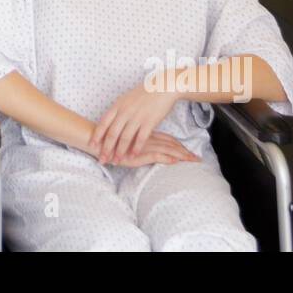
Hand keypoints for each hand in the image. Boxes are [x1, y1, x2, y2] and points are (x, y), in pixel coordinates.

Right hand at [84, 130, 198, 166]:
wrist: (94, 136)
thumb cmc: (107, 135)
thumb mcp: (123, 133)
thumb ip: (134, 135)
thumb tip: (140, 141)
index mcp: (144, 131)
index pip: (166, 138)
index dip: (179, 145)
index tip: (189, 151)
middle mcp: (146, 136)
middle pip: (171, 143)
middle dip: (185, 152)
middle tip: (198, 159)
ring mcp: (143, 143)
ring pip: (167, 148)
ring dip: (181, 156)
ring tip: (194, 161)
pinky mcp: (138, 151)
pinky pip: (156, 154)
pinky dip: (167, 158)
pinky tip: (176, 161)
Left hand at [91, 82, 184, 164]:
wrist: (162, 86)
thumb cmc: (144, 92)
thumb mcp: (126, 99)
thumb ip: (117, 110)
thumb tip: (109, 121)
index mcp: (118, 106)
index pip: (103, 123)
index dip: (97, 136)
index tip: (92, 146)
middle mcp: (125, 112)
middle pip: (112, 133)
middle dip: (106, 148)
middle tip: (102, 159)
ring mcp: (137, 117)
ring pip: (125, 138)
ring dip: (120, 151)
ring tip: (116, 161)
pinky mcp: (149, 122)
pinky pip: (140, 138)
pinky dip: (136, 149)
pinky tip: (133, 156)